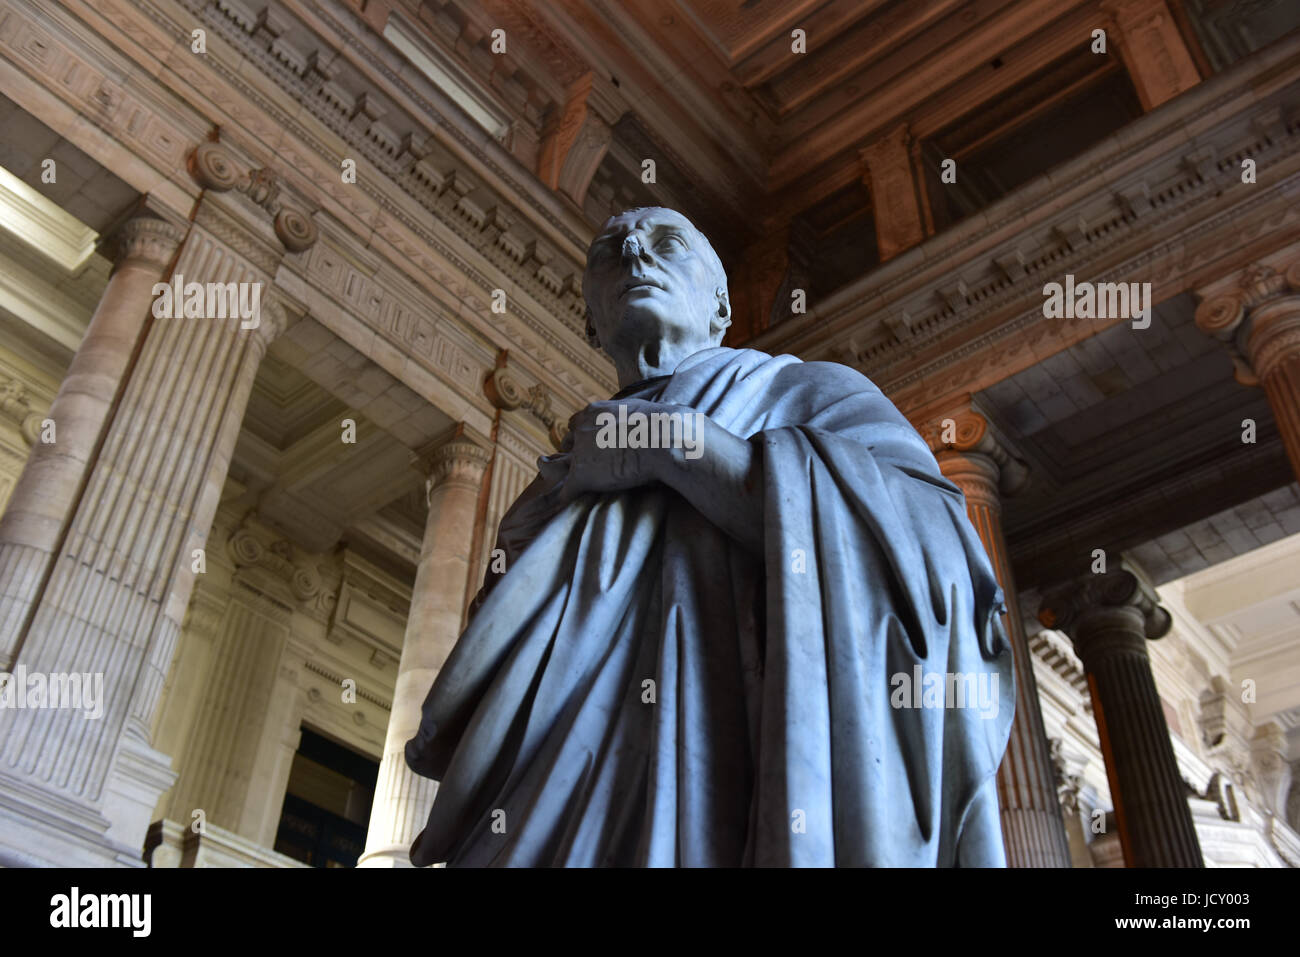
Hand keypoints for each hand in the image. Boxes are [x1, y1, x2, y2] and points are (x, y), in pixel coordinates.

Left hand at [546, 398, 694, 505]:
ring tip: (566, 484)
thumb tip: (661, 418)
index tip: (590, 446)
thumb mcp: (645, 409)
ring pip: (560, 466)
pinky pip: (565, 492)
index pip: (576, 423)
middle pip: (567, 443)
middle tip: (584, 466)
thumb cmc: (664, 425)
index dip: (582, 436)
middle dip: (573, 454)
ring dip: (565, 475)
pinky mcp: (581, 476)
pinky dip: (565, 499)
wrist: (665, 439)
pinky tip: (566, 506)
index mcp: (595, 412)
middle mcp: (582, 430)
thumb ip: (636, 414)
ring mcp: (579, 453)